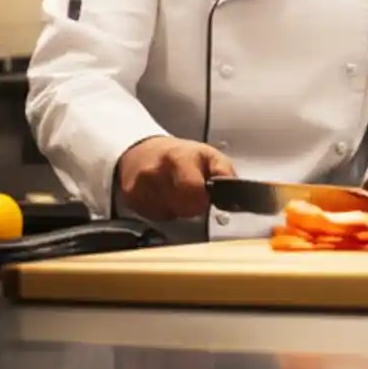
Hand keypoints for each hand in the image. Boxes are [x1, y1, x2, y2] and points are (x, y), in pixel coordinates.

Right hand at [116, 136, 235, 220]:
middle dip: (190, 206)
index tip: (203, 194)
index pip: (194, 191)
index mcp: (178, 157)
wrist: (142, 151)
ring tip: (173, 192)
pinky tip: (161, 197)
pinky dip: (161, 211)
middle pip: (181, 208)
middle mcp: (155, 171)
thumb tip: (236, 190)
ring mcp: (139, 186)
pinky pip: (153, 217)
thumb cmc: (178, 155)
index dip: (202, 199)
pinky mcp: (130, 198)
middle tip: (189, 193)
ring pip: (168, 215)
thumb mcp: (208, 155)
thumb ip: (225, 172)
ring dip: (175, 209)